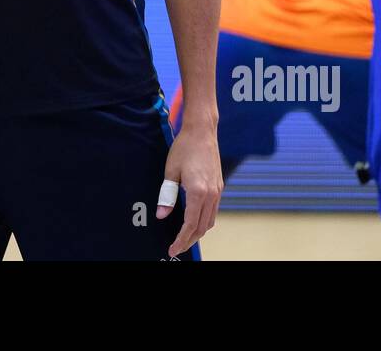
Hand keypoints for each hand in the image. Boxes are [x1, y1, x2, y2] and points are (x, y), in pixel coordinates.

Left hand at [159, 118, 222, 257]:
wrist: (202, 131)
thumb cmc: (184, 148)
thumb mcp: (171, 172)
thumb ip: (167, 196)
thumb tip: (162, 215)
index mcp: (198, 192)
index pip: (190, 225)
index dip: (181, 240)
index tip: (173, 249)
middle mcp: (211, 194)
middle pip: (202, 227)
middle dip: (189, 240)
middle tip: (177, 248)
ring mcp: (217, 191)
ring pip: (210, 221)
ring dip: (198, 232)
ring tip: (184, 237)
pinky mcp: (219, 186)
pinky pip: (213, 211)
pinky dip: (204, 221)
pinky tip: (194, 221)